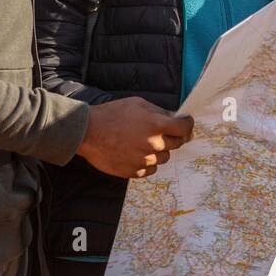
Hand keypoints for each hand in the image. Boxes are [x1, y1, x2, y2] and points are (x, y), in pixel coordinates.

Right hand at [78, 97, 193, 177]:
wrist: (88, 133)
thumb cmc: (112, 114)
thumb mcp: (138, 104)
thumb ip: (159, 112)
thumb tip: (175, 118)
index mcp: (156, 125)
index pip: (185, 128)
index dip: (187, 125)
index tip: (185, 124)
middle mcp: (153, 145)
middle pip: (177, 143)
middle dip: (173, 136)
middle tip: (161, 132)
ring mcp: (144, 160)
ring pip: (164, 157)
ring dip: (159, 150)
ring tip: (142, 142)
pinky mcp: (134, 172)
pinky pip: (151, 169)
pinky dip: (147, 162)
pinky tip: (135, 153)